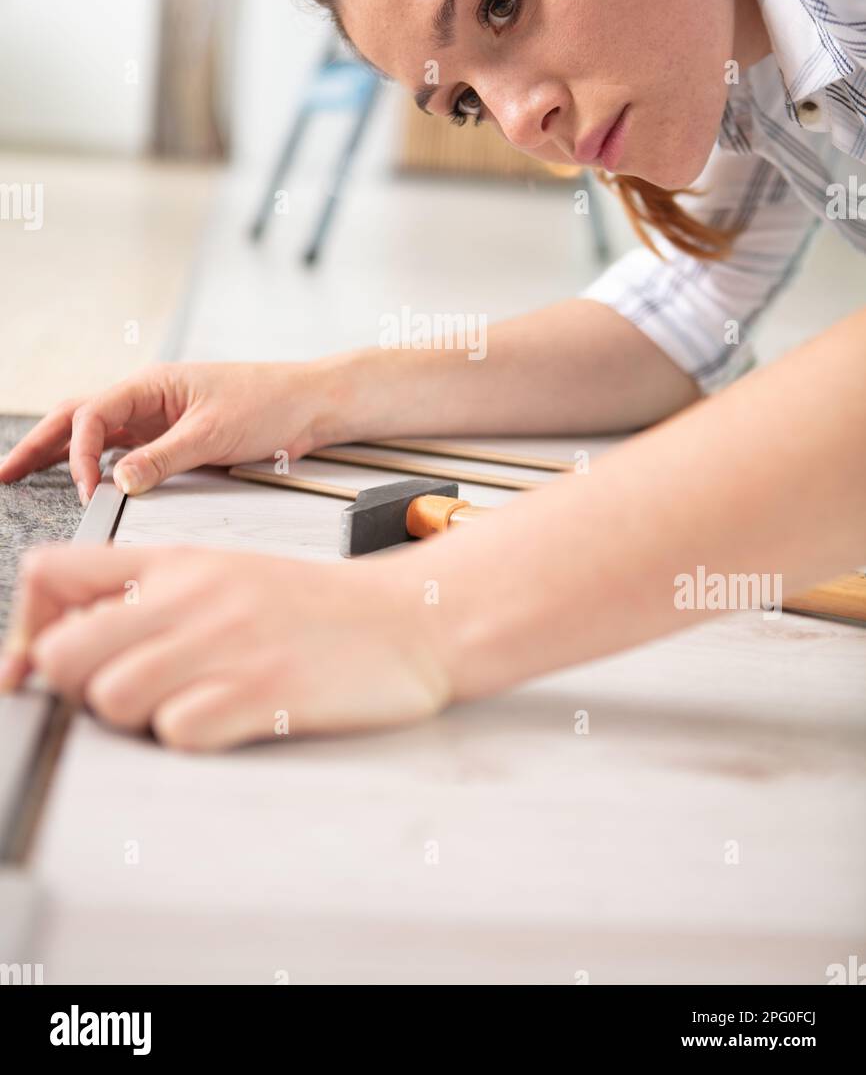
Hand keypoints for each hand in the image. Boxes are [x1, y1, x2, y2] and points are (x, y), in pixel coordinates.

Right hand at [0, 358, 352, 504]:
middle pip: (79, 417)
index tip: (90, 491)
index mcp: (153, 384)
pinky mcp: (173, 436)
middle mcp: (149, 397)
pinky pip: (124, 448)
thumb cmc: (272, 403)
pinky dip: (95, 461)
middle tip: (5, 471)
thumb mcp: (215, 434)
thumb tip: (119, 481)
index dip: (82, 454)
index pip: (94, 415)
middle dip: (40, 443)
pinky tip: (82, 478)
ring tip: (23, 471)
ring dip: (60, 451)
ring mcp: (159, 416)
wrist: (312, 404)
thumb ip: (164, 459)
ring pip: (96, 431)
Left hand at [0, 542, 451, 749]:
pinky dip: (193, 737)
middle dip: (80, 689)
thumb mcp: (225, 576)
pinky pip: (178, 732)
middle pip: (60, 653)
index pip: (48, 575)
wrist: (411, 619)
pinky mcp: (263, 692)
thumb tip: (61, 642)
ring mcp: (226, 643)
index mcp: (176, 563)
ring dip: (137, 718)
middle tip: (128, 691)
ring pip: (111, 699)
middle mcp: (190, 597)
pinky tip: (231, 717)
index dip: (29, 629)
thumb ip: (149, 599)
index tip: (47, 661)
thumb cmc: (317, 607)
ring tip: (189, 703)